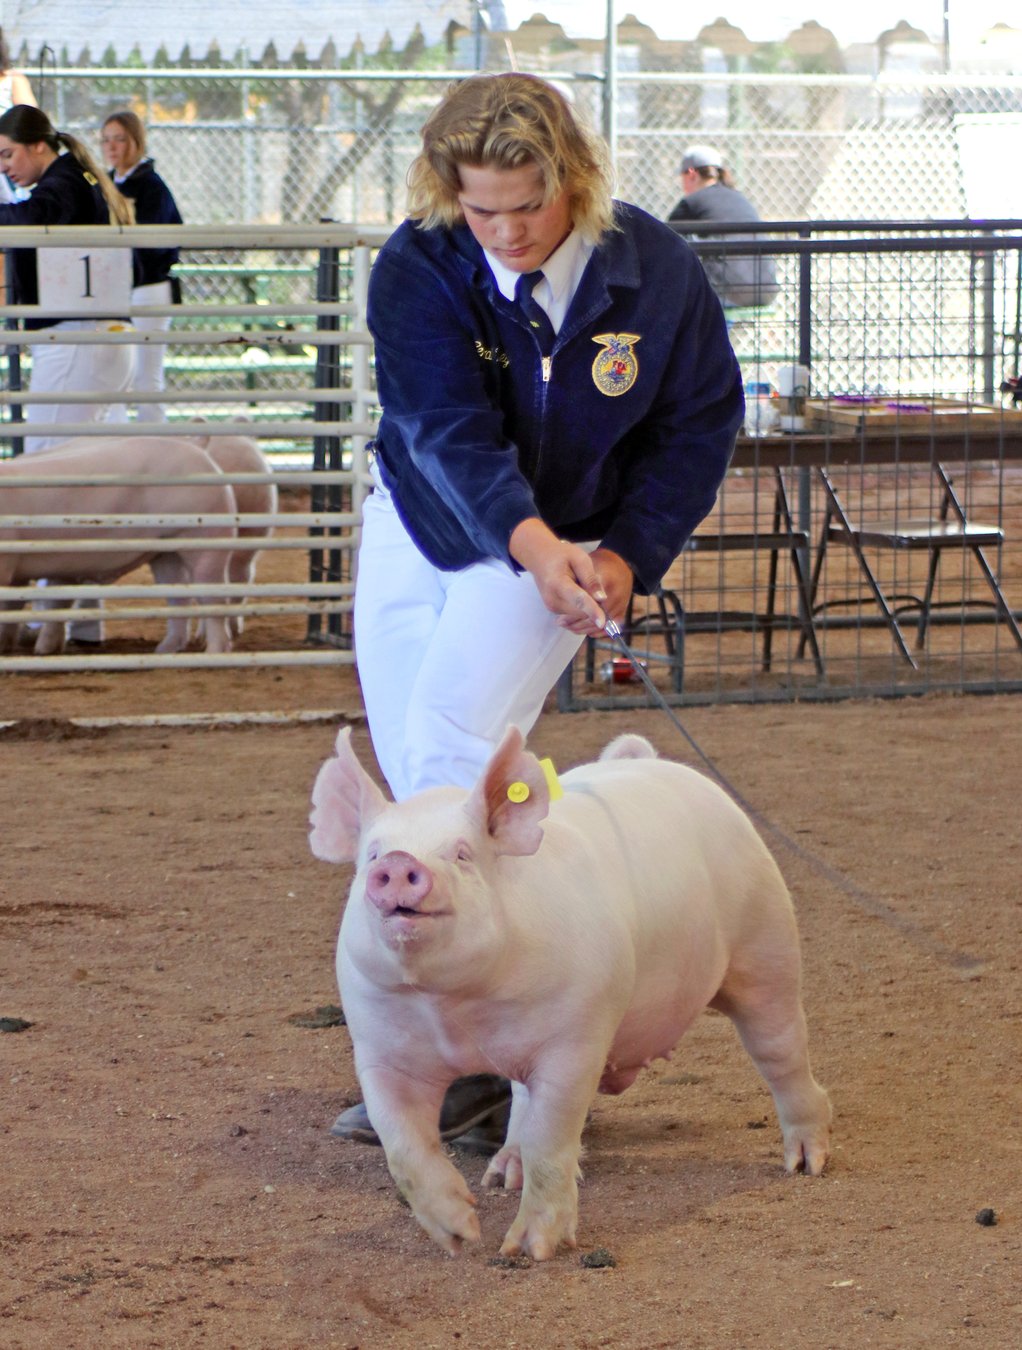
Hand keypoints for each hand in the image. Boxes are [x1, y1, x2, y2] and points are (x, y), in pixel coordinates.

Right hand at [509, 520, 632, 637]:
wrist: (540, 558)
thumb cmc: (561, 555)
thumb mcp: (580, 558)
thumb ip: (591, 578)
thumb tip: (602, 599)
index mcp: (557, 583)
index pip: (578, 600)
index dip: (592, 611)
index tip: (602, 623)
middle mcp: (552, 599)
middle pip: (581, 612)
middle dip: (595, 605)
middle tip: (595, 586)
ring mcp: (552, 607)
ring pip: (580, 615)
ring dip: (589, 606)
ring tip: (583, 586)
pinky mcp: (554, 611)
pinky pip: (575, 615)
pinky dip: (582, 607)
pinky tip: (579, 592)